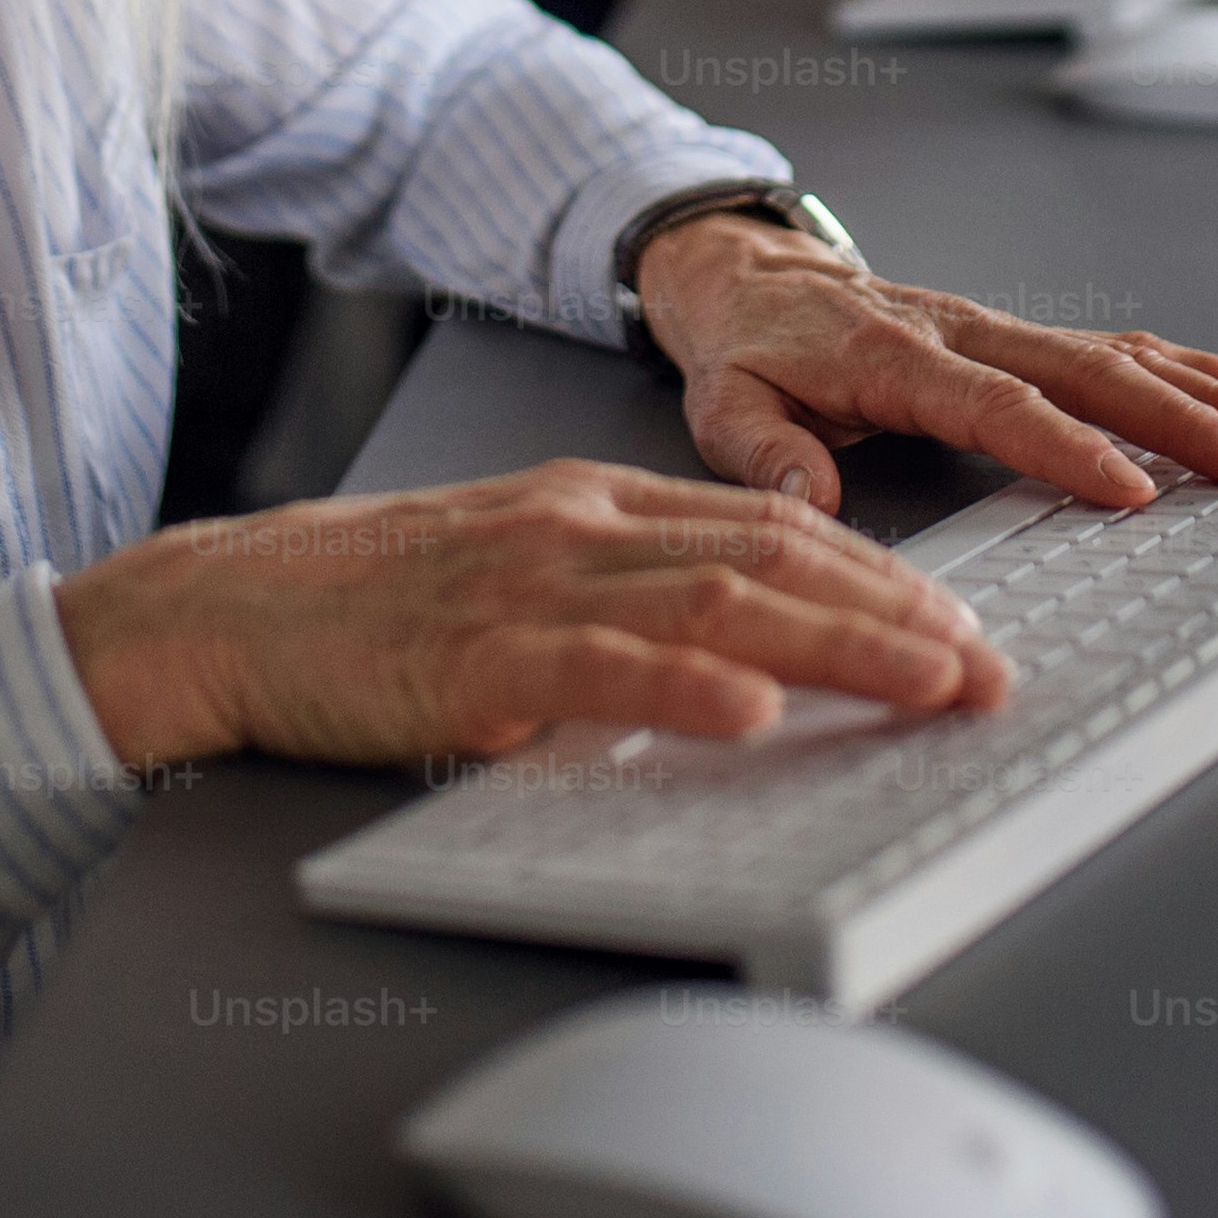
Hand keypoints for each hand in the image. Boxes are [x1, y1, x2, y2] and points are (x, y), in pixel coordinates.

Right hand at [52, 459, 1009, 769]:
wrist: (231, 609)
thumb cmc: (373, 605)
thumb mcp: (523, 572)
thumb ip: (626, 599)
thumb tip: (748, 658)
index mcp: (598, 502)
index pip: (773, 531)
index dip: (882, 578)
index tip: (964, 625)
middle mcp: (581, 526)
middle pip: (771, 558)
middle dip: (896, 613)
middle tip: (986, 666)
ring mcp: (530, 585)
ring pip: (713, 605)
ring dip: (836, 647)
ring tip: (924, 682)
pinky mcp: (472, 656)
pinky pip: (597, 669)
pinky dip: (682, 691)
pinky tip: (750, 714)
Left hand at [631, 210, 1217, 516]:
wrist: (754, 278)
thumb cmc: (749, 349)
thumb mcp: (723, 403)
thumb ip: (764, 450)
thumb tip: (811, 494)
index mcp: (897, 355)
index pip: (998, 403)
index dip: (1068, 445)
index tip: (1131, 488)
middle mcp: (968, 332)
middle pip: (1092, 372)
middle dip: (1182, 419)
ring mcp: (1005, 328)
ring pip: (1124, 354)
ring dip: (1211, 393)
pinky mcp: (1024, 337)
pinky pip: (1122, 348)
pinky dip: (1195, 371)